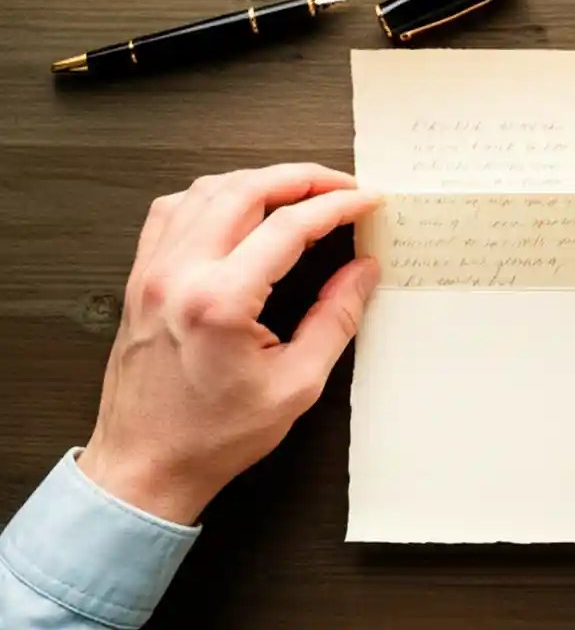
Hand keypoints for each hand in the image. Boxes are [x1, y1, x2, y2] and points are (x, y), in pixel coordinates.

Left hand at [78, 164, 381, 524]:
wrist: (145, 463)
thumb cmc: (214, 436)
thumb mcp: (297, 384)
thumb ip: (336, 319)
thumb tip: (362, 271)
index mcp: (220, 302)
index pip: (289, 226)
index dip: (336, 205)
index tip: (366, 200)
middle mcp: (180, 275)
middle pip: (246, 190)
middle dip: (302, 178)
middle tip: (340, 183)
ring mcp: (153, 272)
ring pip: (206, 190)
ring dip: (258, 180)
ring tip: (298, 189)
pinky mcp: (141, 278)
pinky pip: (172, 211)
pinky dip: (212, 195)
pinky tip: (239, 205)